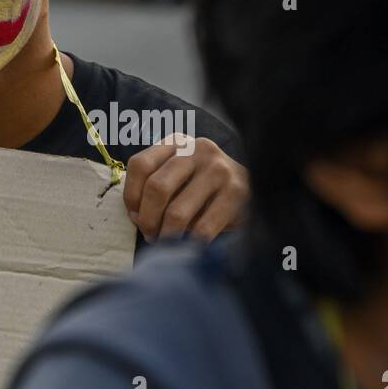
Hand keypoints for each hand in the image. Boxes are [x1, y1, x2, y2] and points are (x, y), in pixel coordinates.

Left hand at [124, 134, 248, 242]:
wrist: (256, 188)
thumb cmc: (206, 188)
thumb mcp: (180, 176)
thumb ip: (155, 188)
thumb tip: (136, 217)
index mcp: (178, 142)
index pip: (140, 165)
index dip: (131, 195)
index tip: (134, 215)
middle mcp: (198, 150)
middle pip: (157, 188)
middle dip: (147, 220)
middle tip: (150, 235)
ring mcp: (219, 170)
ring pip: (177, 213)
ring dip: (166, 236)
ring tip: (168, 243)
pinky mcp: (236, 193)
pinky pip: (202, 228)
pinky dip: (190, 243)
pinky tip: (190, 245)